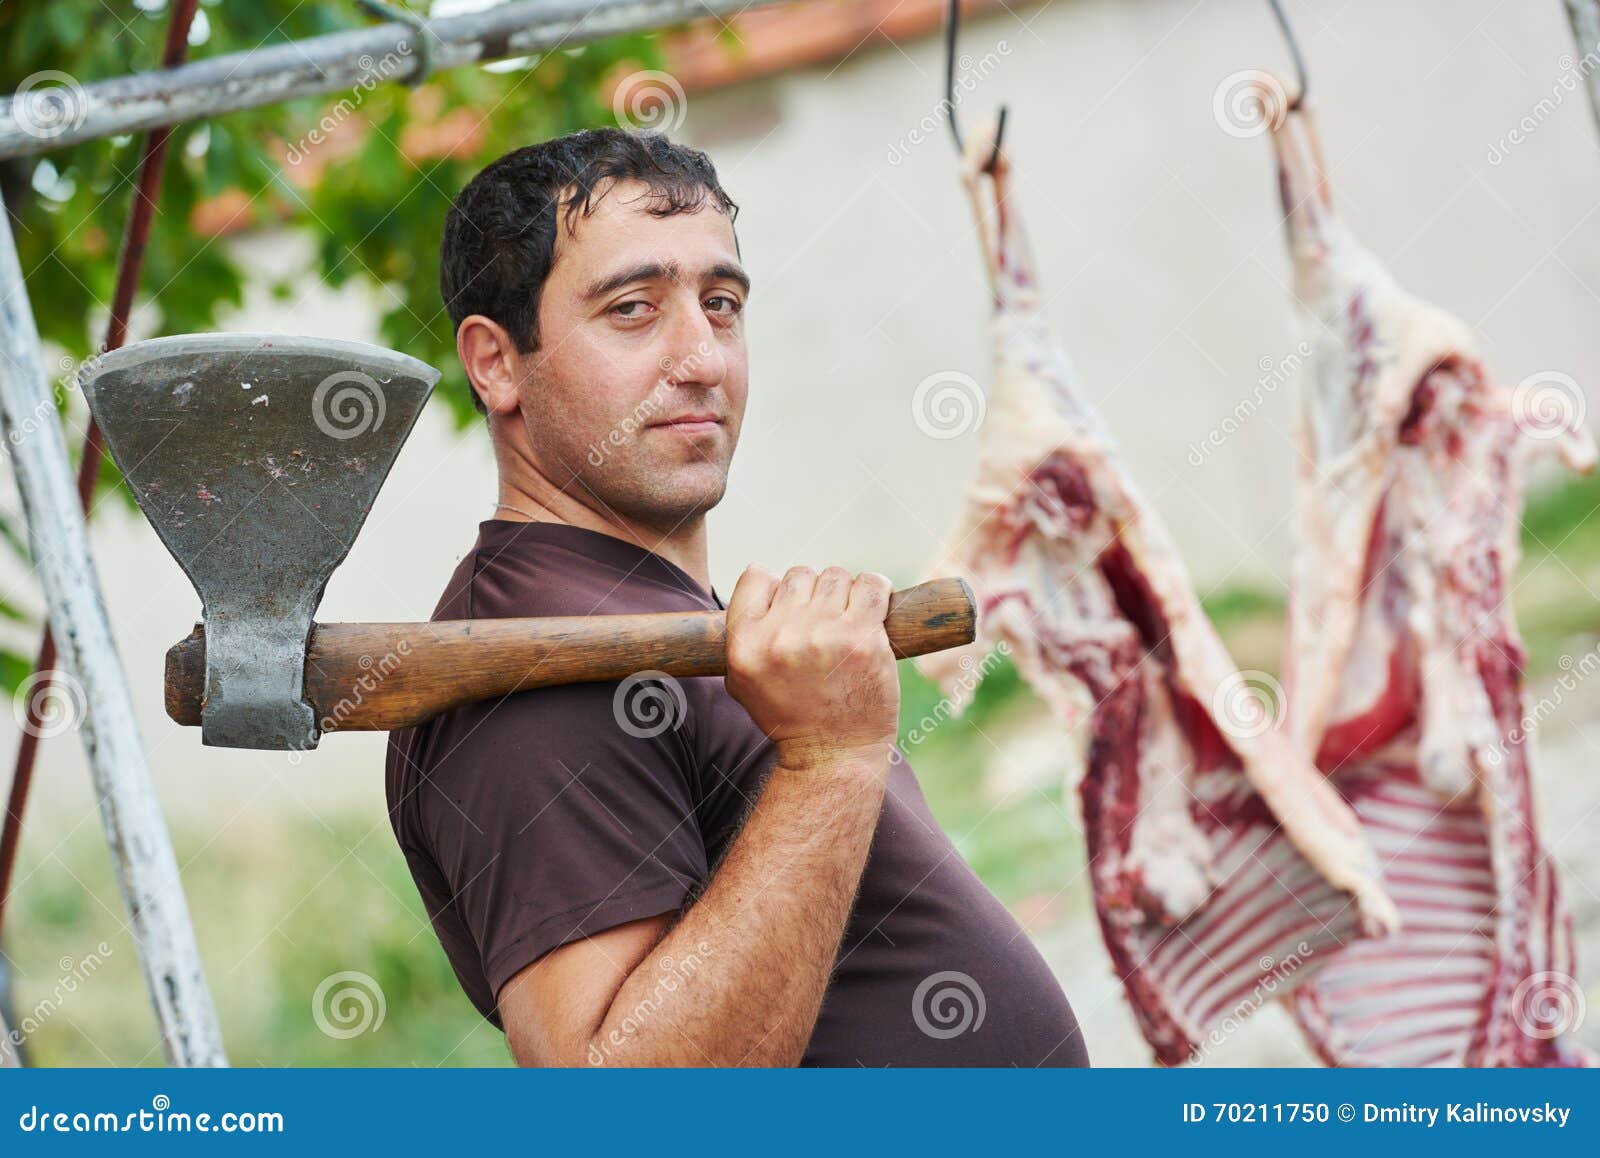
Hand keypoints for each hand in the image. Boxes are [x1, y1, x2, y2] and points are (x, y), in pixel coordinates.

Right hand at [724, 565, 899, 771]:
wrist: (833, 754)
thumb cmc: (790, 716)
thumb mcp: (742, 682)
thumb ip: (742, 633)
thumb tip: (761, 577)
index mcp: (746, 645)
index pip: (756, 576)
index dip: (775, 588)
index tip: (791, 608)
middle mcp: (781, 636)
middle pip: (799, 575)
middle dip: (813, 595)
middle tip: (824, 626)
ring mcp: (823, 634)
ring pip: (835, 576)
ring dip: (845, 595)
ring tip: (848, 624)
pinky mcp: (863, 638)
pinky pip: (872, 584)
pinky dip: (876, 589)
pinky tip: (875, 607)